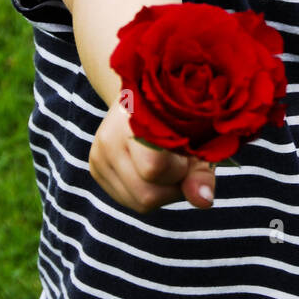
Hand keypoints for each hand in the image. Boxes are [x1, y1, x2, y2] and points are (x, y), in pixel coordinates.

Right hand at [88, 98, 215, 212]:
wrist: (144, 96)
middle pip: (147, 194)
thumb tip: (203, 202)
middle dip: (173, 188)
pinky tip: (154, 172)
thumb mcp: (197, 139)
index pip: (154, 168)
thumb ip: (201, 172)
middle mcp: (109, 138)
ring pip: (138, 202)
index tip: (187, 154)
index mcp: (134, 120)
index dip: (180, 171)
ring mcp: (98, 155)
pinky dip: (148, 192)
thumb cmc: (178, 117)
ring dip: (163, 193)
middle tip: (182, 165)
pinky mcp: (96, 169)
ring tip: (169, 167)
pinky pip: (128, 201)